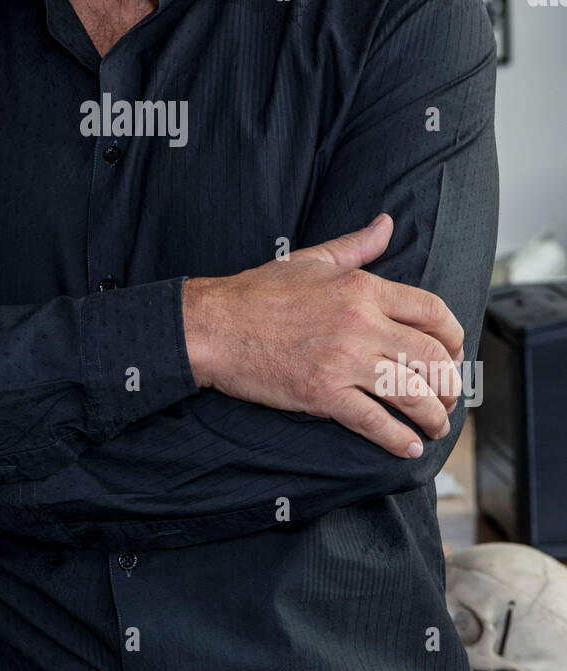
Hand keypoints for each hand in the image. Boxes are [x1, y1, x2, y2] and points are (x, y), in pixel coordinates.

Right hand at [182, 213, 463, 457]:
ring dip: (433, 416)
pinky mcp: (323, 394)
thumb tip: (388, 223)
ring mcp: (343, 361)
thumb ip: (358, 245)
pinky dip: (398, 439)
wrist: (215, 325)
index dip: (455, 338)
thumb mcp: (313, 259)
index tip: (455, 354)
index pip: (433, 312)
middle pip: (432, 358)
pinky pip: (375, 422)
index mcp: (363, 288)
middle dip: (450, 383)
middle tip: (449, 396)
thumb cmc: (259, 292)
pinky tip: (408, 446)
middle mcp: (361, 323)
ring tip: (436, 425)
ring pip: (411, 393)